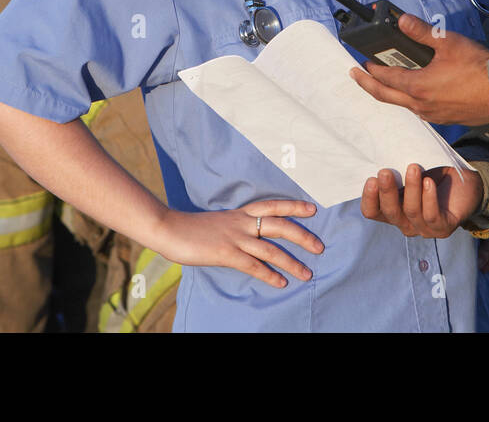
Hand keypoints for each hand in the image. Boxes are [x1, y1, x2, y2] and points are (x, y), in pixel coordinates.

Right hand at [155, 200, 322, 287]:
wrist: (169, 228)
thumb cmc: (191, 228)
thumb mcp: (220, 223)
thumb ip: (236, 228)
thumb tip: (250, 238)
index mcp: (240, 213)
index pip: (273, 205)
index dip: (294, 206)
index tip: (313, 209)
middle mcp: (242, 223)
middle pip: (280, 226)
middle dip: (303, 236)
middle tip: (320, 247)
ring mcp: (235, 238)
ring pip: (271, 249)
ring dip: (292, 263)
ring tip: (307, 274)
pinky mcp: (226, 254)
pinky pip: (253, 265)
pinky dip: (269, 275)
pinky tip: (281, 284)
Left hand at [350, 14, 488, 124]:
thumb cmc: (477, 68)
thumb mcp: (448, 43)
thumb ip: (422, 32)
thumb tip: (402, 20)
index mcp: (417, 87)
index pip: (385, 77)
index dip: (370, 69)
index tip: (361, 62)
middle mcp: (420, 105)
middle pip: (385, 96)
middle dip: (367, 84)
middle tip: (354, 75)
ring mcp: (432, 115)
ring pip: (402, 104)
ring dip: (389, 92)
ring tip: (384, 81)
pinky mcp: (444, 118)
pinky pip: (419, 110)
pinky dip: (409, 99)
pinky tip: (415, 91)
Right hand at [360, 162, 481, 238]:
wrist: (466, 183)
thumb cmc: (434, 174)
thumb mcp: (412, 171)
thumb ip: (397, 169)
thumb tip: (383, 151)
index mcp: (393, 210)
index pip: (372, 211)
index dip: (369, 198)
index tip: (371, 179)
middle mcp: (405, 223)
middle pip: (390, 213)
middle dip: (386, 192)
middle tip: (385, 171)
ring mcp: (423, 228)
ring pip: (411, 211)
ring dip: (411, 188)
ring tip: (413, 168)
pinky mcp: (442, 228)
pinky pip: (431, 215)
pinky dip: (428, 198)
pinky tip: (429, 182)